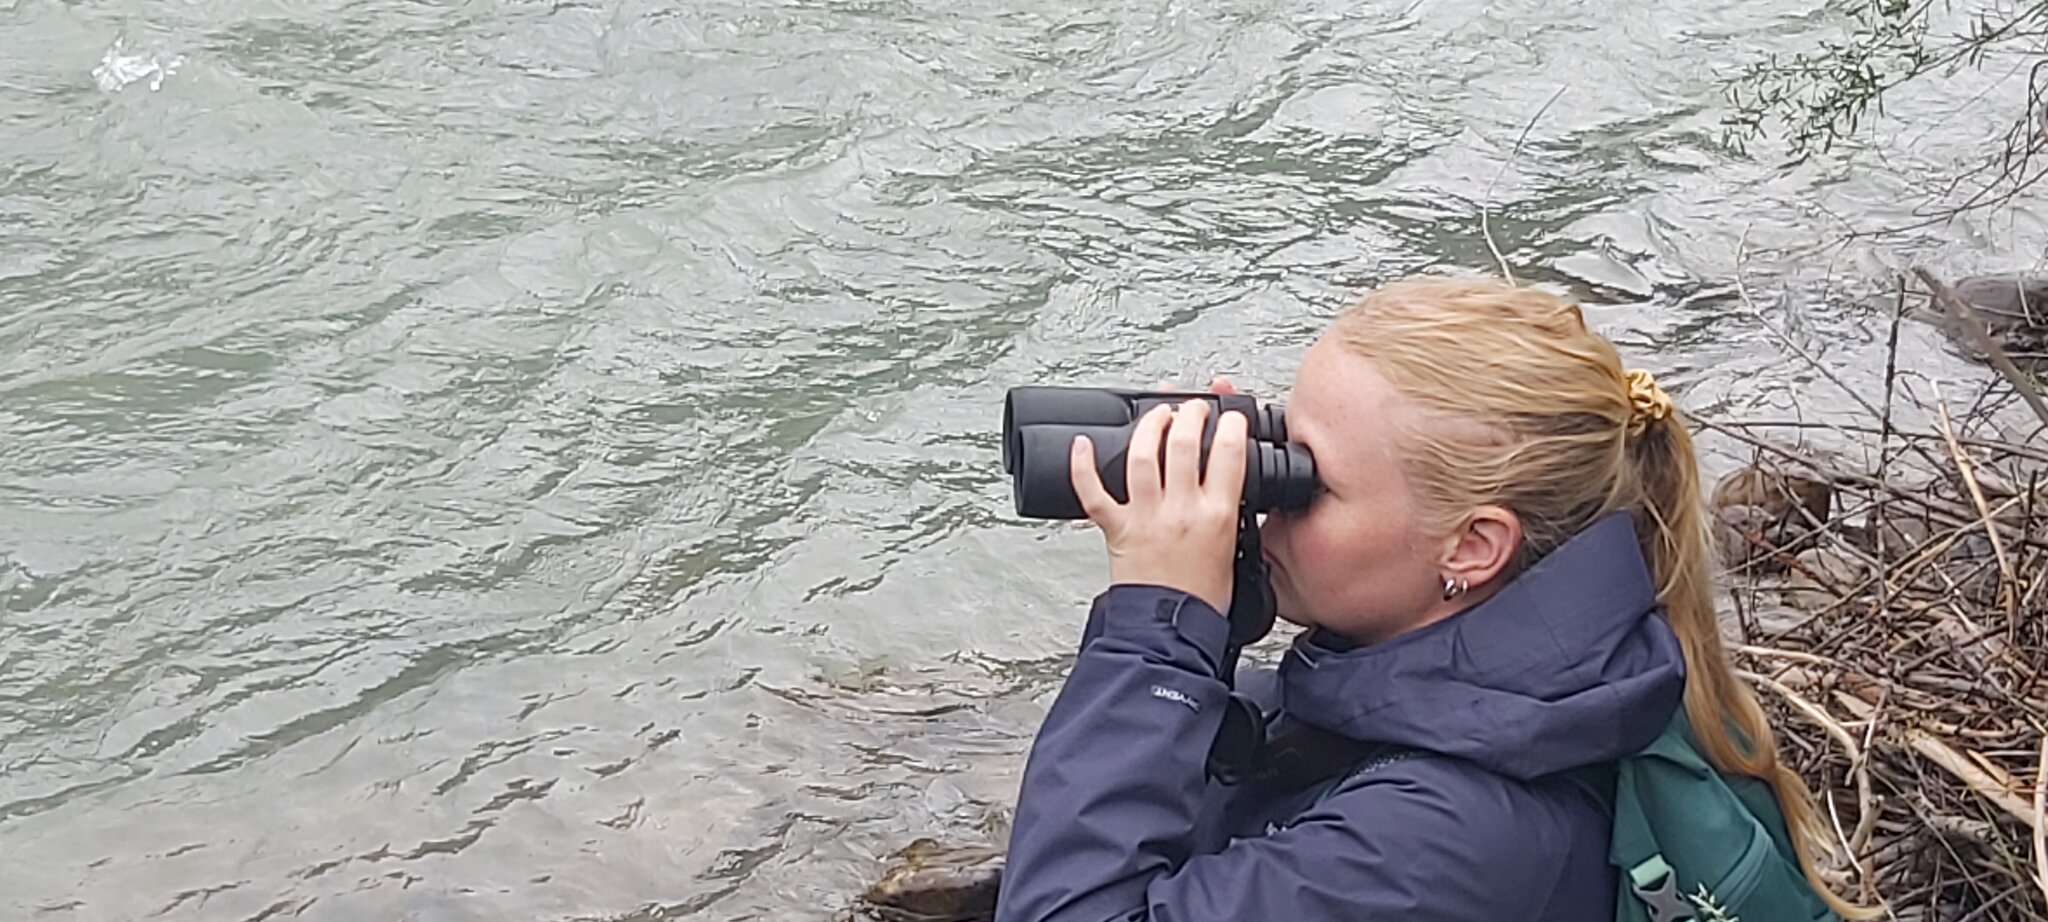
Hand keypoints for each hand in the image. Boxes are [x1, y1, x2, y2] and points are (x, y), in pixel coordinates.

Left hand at [1068, 377, 1248, 613]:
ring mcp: (1147, 518)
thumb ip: (1230, 513)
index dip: (1230, 424)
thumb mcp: (1233, 549)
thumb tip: (1227, 485)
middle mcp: (1182, 511)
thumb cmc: (1201, 598)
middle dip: (1188, 413)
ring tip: (1155, 413)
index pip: (1229, 453)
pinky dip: (1081, 467)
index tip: (1229, 415)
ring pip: (1143, 457)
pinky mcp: (1117, 530)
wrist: (1171, 631)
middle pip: (1184, 444)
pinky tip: (1080, 444)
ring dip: (1148, 426)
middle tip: (1190, 406)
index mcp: (1218, 515)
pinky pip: (1094, 493)